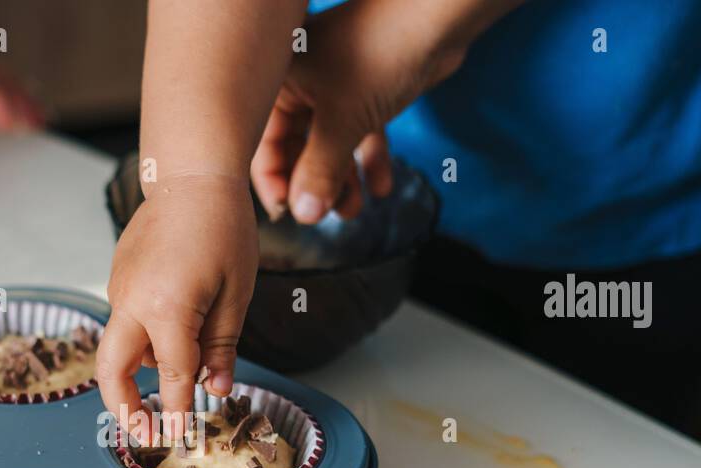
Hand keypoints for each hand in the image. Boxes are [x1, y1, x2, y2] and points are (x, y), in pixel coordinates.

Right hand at [99, 173, 257, 441]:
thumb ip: (222, 346)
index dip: (178, 412)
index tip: (179, 439)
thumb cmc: (223, 228)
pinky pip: (128, 323)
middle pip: (112, 371)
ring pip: (122, 348)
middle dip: (124, 407)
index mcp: (168, 309)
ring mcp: (119, 290)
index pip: (173, 376)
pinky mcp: (118, 280)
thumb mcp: (236, 293)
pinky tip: (177, 333)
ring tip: (174, 384)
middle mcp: (132, 303)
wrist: (192, 176)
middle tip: (145, 432)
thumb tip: (217, 389)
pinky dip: (146, 341)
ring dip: (141, 373)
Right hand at [251, 0, 469, 222]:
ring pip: (329, 145)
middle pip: (297, 149)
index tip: (293, 214)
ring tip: (355, 211)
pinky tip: (381, 188)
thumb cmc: (380, 52)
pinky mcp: (365, 89)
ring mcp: (333, 86)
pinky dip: (368, 160)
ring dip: (342, 181)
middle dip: (315, 186)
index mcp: (279, 82)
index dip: (276, 183)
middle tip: (329, 215)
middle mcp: (300, 83)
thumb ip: (319, 171)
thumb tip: (303, 215)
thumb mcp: (342, 121)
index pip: (264, 145)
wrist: (436, 14)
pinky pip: (359, 132)